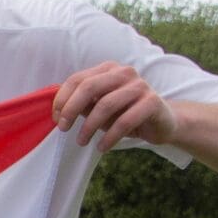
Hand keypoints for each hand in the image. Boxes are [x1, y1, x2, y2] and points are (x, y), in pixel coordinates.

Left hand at [52, 62, 175, 150]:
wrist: (162, 123)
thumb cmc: (123, 114)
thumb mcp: (98, 108)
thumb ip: (81, 105)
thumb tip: (57, 110)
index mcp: (108, 70)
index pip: (77, 79)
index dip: (62, 99)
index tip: (55, 119)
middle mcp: (124, 73)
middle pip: (89, 87)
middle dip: (71, 109)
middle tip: (63, 129)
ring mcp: (140, 86)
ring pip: (106, 105)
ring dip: (89, 127)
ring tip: (81, 142)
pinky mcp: (152, 102)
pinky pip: (125, 121)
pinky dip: (110, 137)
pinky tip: (102, 147)